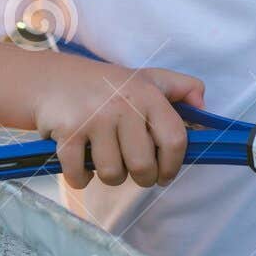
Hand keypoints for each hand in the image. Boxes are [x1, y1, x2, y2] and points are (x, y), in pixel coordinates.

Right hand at [33, 56, 205, 189]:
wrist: (51, 79)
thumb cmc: (106, 85)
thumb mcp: (146, 78)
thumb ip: (180, 88)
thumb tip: (205, 107)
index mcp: (147, 94)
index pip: (175, 140)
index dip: (173, 165)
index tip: (166, 174)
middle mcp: (123, 105)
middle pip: (143, 166)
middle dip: (142, 177)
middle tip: (135, 171)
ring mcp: (94, 119)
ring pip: (113, 174)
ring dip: (110, 176)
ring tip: (106, 159)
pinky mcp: (68, 132)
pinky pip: (80, 175)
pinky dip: (80, 178)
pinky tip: (80, 162)